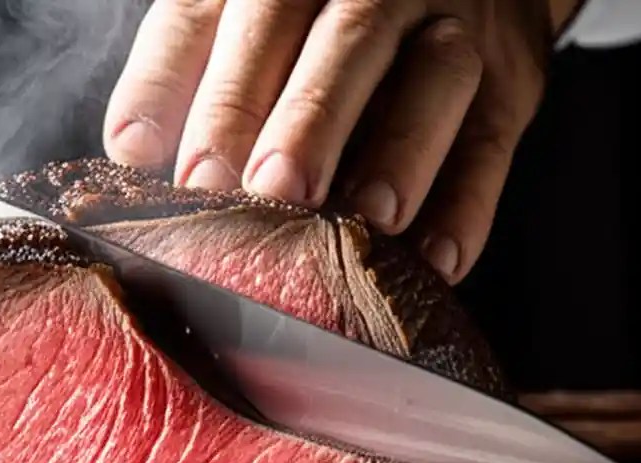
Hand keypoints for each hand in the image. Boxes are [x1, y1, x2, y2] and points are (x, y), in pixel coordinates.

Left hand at [104, 0, 580, 283]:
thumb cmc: (309, 8)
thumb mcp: (232, 10)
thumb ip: (179, 65)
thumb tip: (129, 147)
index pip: (257, 19)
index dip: (226, 97)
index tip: (194, 175)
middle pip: (348, 42)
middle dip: (309, 120)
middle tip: (273, 191)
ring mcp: (455, 26)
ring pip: (436, 80)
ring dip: (399, 154)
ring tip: (364, 220)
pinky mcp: (512, 81)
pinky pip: (494, 141)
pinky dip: (468, 204)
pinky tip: (435, 259)